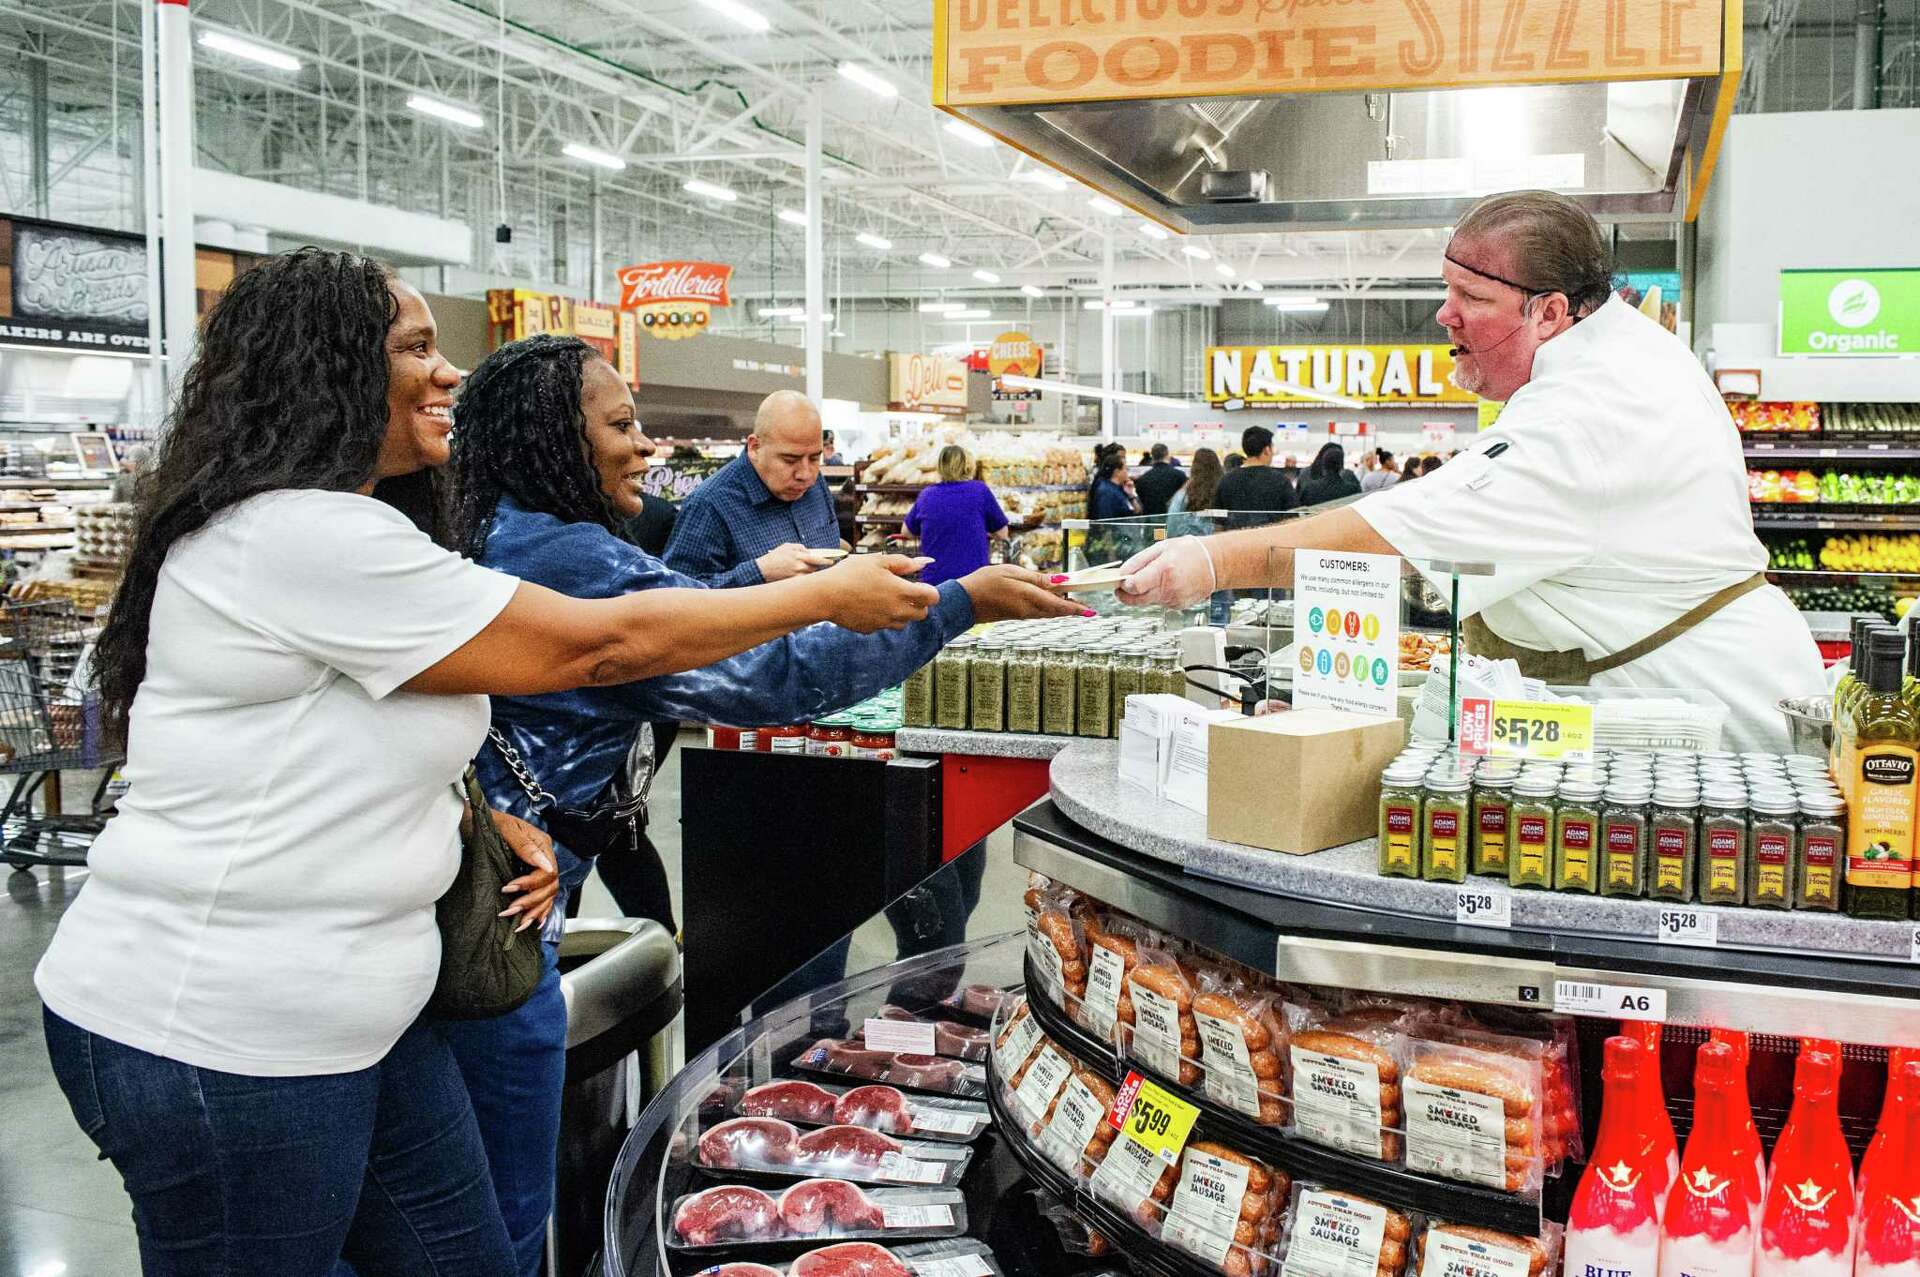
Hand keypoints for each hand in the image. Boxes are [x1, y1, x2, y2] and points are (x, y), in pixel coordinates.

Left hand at [491, 809, 558, 932]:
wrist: (473, 821)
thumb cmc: (487, 823)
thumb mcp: (506, 829)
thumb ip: (525, 846)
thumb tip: (545, 865)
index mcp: (541, 844)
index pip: (548, 872)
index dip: (530, 884)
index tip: (508, 889)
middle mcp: (543, 857)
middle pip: (550, 886)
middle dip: (531, 901)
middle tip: (510, 910)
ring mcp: (538, 868)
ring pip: (548, 895)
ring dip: (534, 911)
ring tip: (518, 923)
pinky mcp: (529, 877)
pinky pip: (543, 898)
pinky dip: (540, 911)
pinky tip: (533, 922)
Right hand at [757, 542, 826, 582]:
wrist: (762, 570)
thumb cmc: (774, 557)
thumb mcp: (786, 546)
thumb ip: (799, 547)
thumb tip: (808, 551)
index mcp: (799, 556)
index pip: (818, 559)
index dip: (826, 561)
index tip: (832, 561)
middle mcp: (800, 567)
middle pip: (815, 569)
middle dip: (817, 567)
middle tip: (817, 567)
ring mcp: (797, 576)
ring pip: (810, 576)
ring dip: (810, 574)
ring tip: (805, 572)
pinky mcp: (793, 583)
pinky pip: (803, 582)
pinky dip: (804, 580)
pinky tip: (802, 579)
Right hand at [816, 554, 941, 632]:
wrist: (825, 596)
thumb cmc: (850, 574)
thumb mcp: (878, 561)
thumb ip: (904, 563)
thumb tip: (924, 563)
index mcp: (902, 592)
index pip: (932, 598)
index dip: (929, 590)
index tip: (919, 585)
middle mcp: (897, 611)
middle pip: (922, 614)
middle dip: (918, 603)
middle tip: (903, 591)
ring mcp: (884, 623)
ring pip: (904, 622)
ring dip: (902, 612)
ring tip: (885, 598)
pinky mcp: (871, 629)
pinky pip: (885, 626)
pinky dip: (884, 618)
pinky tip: (870, 605)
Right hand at [958, 565, 1091, 623]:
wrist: (964, 602)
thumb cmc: (984, 583)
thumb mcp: (1011, 572)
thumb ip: (1036, 578)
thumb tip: (1060, 582)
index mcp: (1029, 598)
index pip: (1059, 604)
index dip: (1077, 608)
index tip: (1091, 611)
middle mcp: (1028, 610)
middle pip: (1057, 611)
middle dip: (1072, 609)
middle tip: (1087, 607)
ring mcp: (1022, 615)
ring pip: (1049, 613)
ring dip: (1062, 609)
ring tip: (1073, 603)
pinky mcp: (1017, 616)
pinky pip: (1039, 613)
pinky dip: (1049, 608)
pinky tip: (1052, 601)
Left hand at [1115, 536, 1217, 608]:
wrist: (1215, 563)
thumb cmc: (1190, 552)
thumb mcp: (1161, 547)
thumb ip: (1139, 561)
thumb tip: (1122, 574)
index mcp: (1164, 571)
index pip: (1134, 586)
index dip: (1123, 586)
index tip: (1119, 582)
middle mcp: (1169, 588)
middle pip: (1136, 600)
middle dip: (1126, 594)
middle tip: (1123, 585)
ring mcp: (1174, 600)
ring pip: (1147, 601)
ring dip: (1144, 592)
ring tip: (1154, 577)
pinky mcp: (1177, 606)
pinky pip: (1159, 602)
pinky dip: (1157, 595)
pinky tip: (1167, 583)